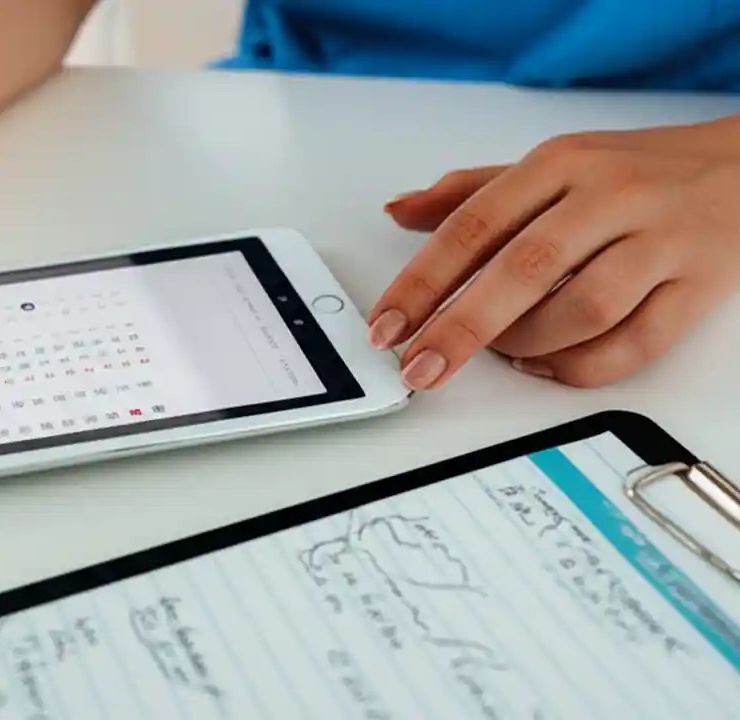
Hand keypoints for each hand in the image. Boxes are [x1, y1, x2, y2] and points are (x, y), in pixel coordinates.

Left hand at [369, 117, 739, 388]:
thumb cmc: (636, 171)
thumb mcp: (553, 164)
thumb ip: (473, 192)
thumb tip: (399, 211)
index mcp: (562, 163)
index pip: (475, 225)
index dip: (423, 281)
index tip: (387, 325)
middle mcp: (609, 198)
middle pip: (522, 270)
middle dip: (460, 328)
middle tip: (419, 367)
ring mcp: (659, 243)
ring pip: (580, 311)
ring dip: (525, 345)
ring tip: (498, 353)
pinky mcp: (698, 288)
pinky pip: (633, 344)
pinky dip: (579, 366)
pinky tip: (546, 364)